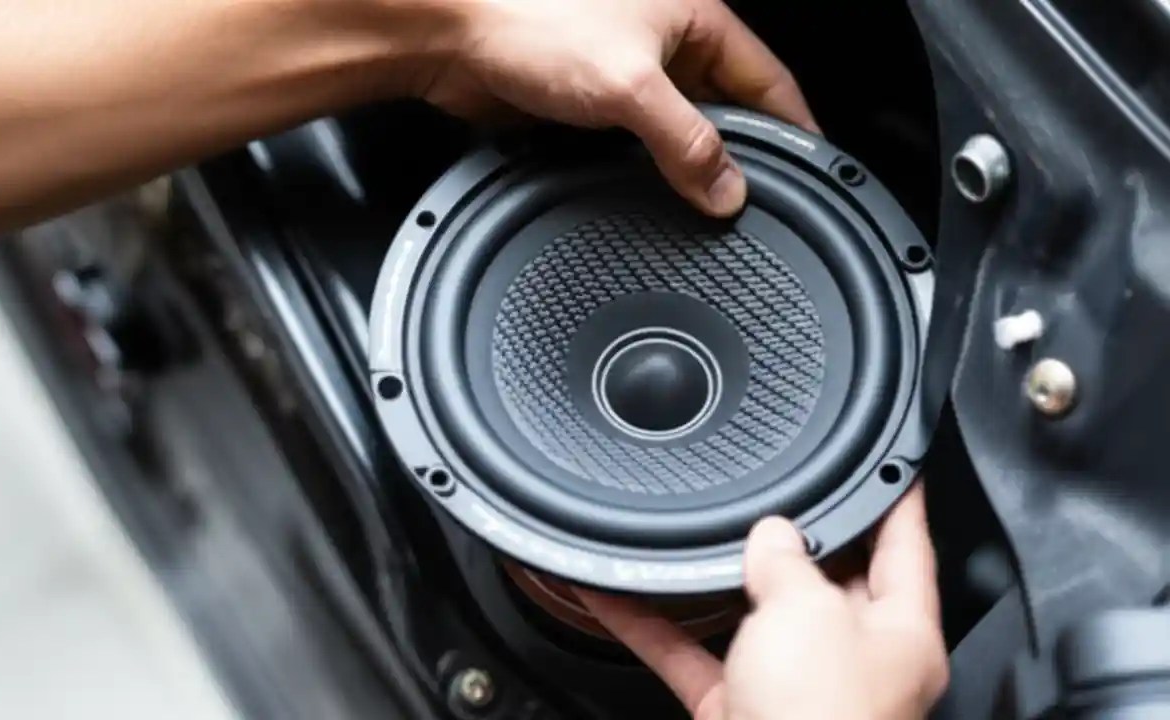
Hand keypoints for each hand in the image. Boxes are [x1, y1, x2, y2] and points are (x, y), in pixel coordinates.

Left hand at [420, 0, 816, 216]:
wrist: (451, 34)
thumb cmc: (530, 21)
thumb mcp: (630, 86)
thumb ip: (688, 142)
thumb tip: (727, 187)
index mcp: (693, 15)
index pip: (768, 78)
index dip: (794, 125)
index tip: (813, 169)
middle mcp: (665, 38)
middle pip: (725, 106)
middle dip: (739, 154)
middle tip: (754, 202)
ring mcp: (628, 69)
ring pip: (679, 128)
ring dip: (689, 165)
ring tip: (705, 206)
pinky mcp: (591, 98)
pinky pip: (637, 140)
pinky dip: (649, 167)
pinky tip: (654, 194)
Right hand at [577, 486, 948, 719]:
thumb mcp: (810, 614)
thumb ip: (790, 562)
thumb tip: (774, 535)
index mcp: (901, 632)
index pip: (906, 543)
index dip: (896, 493)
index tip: (888, 455)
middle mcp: (853, 658)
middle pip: (826, 576)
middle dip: (791, 536)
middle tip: (765, 488)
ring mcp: (796, 687)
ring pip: (753, 614)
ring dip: (715, 578)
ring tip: (690, 530)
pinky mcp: (743, 711)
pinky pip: (694, 654)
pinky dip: (655, 626)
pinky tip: (617, 596)